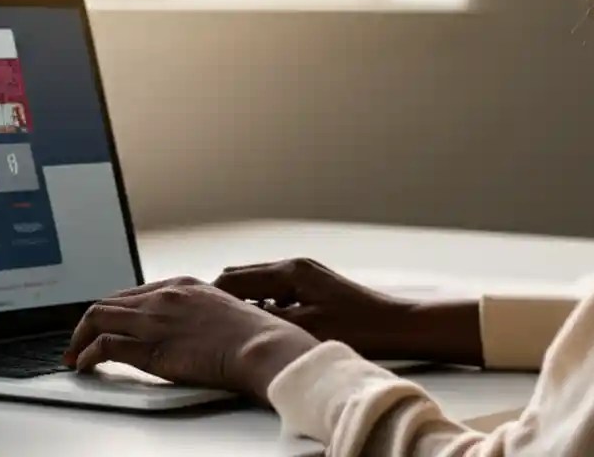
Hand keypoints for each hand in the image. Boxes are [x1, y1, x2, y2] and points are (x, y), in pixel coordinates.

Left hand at [63, 276, 320, 400]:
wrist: (261, 346)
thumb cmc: (254, 337)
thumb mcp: (222, 313)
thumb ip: (198, 315)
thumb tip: (189, 330)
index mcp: (183, 285)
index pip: (133, 292)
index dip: (113, 310)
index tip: (105, 324)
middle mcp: (164, 296)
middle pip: (110, 302)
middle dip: (88, 323)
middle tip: (78, 341)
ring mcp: (155, 319)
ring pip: (98, 317)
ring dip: (79, 338)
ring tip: (73, 355)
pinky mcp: (150, 347)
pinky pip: (105, 346)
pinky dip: (87, 354)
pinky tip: (85, 365)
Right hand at [215, 258, 482, 364]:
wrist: (399, 325)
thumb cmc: (358, 327)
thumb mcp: (306, 326)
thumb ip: (267, 318)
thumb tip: (233, 317)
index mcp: (289, 271)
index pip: (234, 280)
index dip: (212, 299)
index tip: (195, 316)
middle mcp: (294, 266)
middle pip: (242, 277)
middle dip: (222, 299)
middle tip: (205, 323)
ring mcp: (304, 274)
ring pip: (257, 284)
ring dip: (243, 303)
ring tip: (229, 328)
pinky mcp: (312, 286)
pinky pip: (274, 291)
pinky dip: (261, 305)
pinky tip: (262, 327)